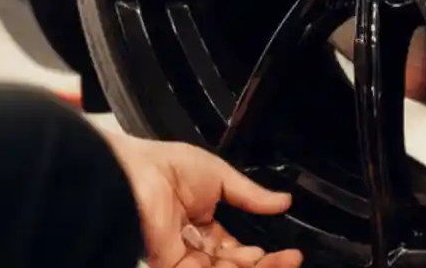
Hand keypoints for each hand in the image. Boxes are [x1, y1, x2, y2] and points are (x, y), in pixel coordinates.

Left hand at [103, 132, 302, 267]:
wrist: (132, 177)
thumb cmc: (164, 168)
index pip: (236, 247)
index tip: (288, 248)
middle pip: (236, 265)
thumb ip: (250, 195)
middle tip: (293, 258)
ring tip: (287, 260)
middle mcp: (194, 245)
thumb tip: (283, 202)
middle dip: (267, 263)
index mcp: (201, 221)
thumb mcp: (218, 175)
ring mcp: (185, 260)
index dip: (262, 251)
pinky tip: (261, 261)